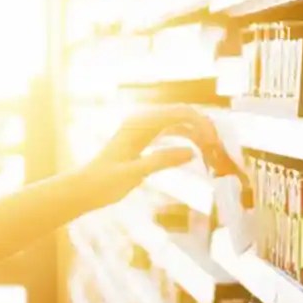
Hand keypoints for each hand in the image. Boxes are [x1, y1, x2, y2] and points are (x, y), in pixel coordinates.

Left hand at [83, 105, 243, 205]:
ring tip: (212, 150)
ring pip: (178, 123)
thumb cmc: (104, 183)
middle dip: (203, 127)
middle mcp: (141, 121)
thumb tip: (192, 152)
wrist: (83, 189)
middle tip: (219, 147)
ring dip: (196, 133)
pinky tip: (196, 151)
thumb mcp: (135, 173)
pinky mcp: (143, 138)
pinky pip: (170, 132)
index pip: (179, 113)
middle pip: (181, 114)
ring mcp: (142, 128)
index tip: (215, 142)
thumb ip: (162, 160)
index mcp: (139, 124)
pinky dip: (185, 138)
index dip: (201, 124)